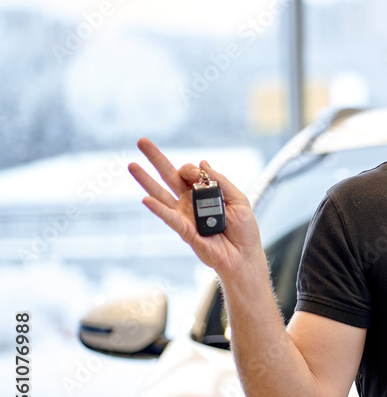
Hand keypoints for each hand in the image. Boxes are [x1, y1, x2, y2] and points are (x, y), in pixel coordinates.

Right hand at [129, 138, 263, 279]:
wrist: (245, 256)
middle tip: (142, 141)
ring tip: (132, 166)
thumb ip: (221, 182)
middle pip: (169, 177)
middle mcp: (189, 202)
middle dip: (156, 159)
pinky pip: (170, 218)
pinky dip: (158, 209)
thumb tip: (203, 162)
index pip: (189, 173)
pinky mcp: (185, 231)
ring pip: (161, 195)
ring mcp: (184, 216)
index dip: (192, 169)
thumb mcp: (238, 200)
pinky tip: (146, 200)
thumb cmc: (243, 230)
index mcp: (203, 193)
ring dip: (146, 181)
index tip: (200, 173)